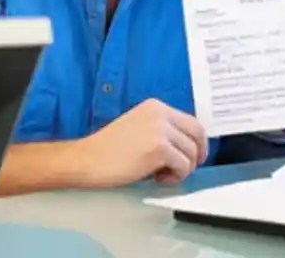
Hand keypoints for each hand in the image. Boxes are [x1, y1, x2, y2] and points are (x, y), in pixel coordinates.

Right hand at [71, 99, 208, 186]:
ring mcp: (161, 130)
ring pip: (191, 153)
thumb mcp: (139, 128)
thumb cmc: (108, 150)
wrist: (87, 159)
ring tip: (162, 175)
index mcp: (156, 106)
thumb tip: (186, 146)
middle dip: (197, 154)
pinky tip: (157, 178)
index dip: (197, 142)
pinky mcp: (159, 149)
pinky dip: (175, 176)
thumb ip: (162, 130)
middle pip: (197, 134)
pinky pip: (183, 165)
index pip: (191, 121)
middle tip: (186, 169)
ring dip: (182, 169)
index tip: (194, 156)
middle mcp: (161, 113)